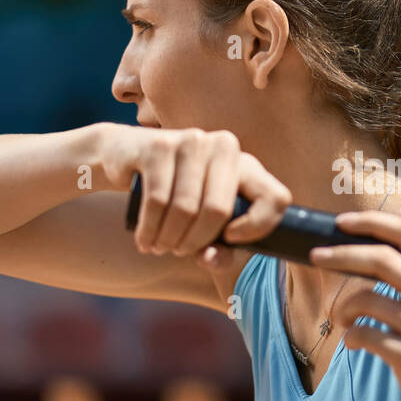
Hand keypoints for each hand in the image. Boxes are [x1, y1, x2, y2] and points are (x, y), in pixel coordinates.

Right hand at [95, 123, 291, 258]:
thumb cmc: (174, 198)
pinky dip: (150, 230)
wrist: (123, 157)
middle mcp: (225, 147)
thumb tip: (210, 259)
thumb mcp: (203, 227)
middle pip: (220, 210)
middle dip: (195, 242)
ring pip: (186, 208)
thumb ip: (218, 251)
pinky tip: (145, 240)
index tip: (230, 239)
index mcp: (247, 165)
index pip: (277, 198)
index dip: (259, 227)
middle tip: (178, 252)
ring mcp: (193, 141)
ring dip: (169, 239)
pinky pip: (158, 200)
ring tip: (159, 247)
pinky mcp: (159, 145)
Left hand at [311, 209, 400, 400]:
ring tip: (343, 317)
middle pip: (382, 259)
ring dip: (343, 307)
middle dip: (341, 254)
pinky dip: (351, 336)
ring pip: (366, 299)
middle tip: (316, 256)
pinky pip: (365, 335)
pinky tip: (354, 341)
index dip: (371, 223)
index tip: (341, 222)